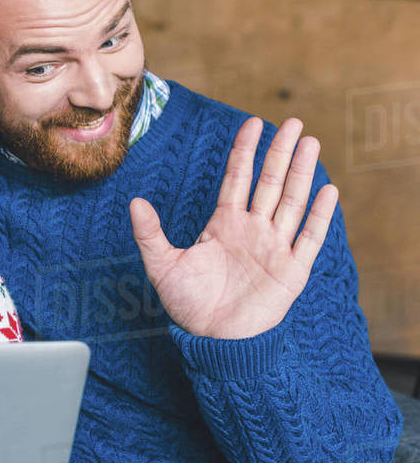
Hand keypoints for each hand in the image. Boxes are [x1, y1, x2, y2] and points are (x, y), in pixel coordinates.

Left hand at [129, 117, 337, 338]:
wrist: (213, 340)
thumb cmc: (188, 304)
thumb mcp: (162, 266)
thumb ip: (150, 234)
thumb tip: (135, 202)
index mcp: (224, 224)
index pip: (237, 178)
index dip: (245, 152)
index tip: (252, 124)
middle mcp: (252, 230)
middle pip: (269, 182)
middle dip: (280, 153)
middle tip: (293, 122)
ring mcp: (274, 248)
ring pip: (291, 202)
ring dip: (302, 173)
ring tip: (310, 143)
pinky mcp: (291, 270)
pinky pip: (308, 238)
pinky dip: (318, 215)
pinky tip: (328, 190)